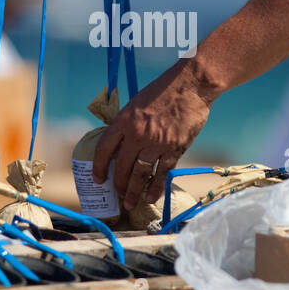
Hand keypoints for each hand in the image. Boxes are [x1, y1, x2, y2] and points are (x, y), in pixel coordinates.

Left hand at [92, 62, 213, 210]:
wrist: (190, 86)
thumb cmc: (163, 91)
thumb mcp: (137, 103)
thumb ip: (127, 123)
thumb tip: (120, 142)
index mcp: (124, 120)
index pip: (105, 149)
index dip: (99, 167)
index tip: (98, 179)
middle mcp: (137, 133)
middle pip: (122, 166)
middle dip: (118, 184)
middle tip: (118, 194)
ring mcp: (156, 143)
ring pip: (140, 174)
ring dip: (133, 192)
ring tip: (130, 203)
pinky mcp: (174, 148)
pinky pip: (161, 173)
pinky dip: (155, 188)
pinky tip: (150, 198)